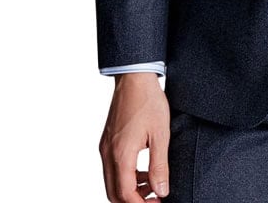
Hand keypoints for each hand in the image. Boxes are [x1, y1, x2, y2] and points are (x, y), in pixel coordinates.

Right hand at [99, 72, 170, 200]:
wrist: (134, 77)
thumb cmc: (148, 101)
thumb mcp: (161, 134)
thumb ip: (160, 166)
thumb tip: (161, 191)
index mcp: (121, 154)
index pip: (126, 194)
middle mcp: (108, 154)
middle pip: (114, 193)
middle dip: (133, 202)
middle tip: (155, 200)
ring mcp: (105, 147)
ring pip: (111, 182)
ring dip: (129, 190)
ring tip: (152, 186)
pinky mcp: (107, 141)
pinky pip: (111, 168)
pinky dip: (125, 177)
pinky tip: (143, 171)